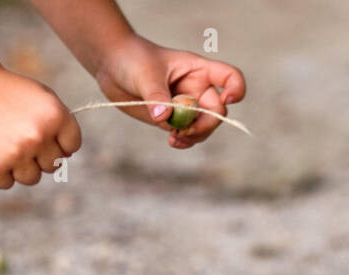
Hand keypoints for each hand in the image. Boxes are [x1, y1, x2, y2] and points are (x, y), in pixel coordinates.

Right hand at [0, 66, 81, 188]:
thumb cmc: (8, 91)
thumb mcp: (42, 97)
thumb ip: (60, 124)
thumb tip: (66, 157)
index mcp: (55, 117)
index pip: (71, 147)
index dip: (58, 141)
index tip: (41, 130)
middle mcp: (37, 137)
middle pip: (52, 166)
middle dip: (39, 154)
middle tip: (18, 134)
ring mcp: (14, 154)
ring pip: (31, 178)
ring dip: (20, 165)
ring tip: (4, 141)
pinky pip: (6, 183)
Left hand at [94, 36, 245, 148]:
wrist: (112, 67)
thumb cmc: (133, 60)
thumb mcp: (145, 75)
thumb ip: (156, 96)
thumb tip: (165, 118)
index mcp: (198, 70)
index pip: (229, 77)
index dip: (236, 90)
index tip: (228, 101)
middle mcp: (196, 88)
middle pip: (217, 111)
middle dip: (206, 124)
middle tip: (186, 130)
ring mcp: (184, 105)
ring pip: (203, 126)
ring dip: (195, 136)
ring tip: (175, 138)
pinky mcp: (171, 118)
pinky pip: (186, 133)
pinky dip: (184, 140)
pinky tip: (173, 141)